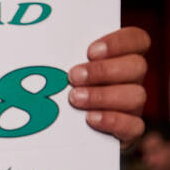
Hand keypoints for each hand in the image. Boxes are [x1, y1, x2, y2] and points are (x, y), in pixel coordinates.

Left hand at [68, 26, 149, 147]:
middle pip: (137, 66)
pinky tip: (90, 119)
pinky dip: (112, 121)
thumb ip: (60, 53)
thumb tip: (33, 41)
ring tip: (75, 98)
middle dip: (103, 71)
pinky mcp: (129, 130)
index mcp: (122, 56)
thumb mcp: (61, 65)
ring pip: (137, 95)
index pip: (137, 40)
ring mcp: (133, 105)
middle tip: (73, 76)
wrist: (66, 129)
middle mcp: (132, 79)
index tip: (90, 51)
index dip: (119, 42)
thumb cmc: (62, 86)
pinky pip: (134, 126)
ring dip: (103, 96)